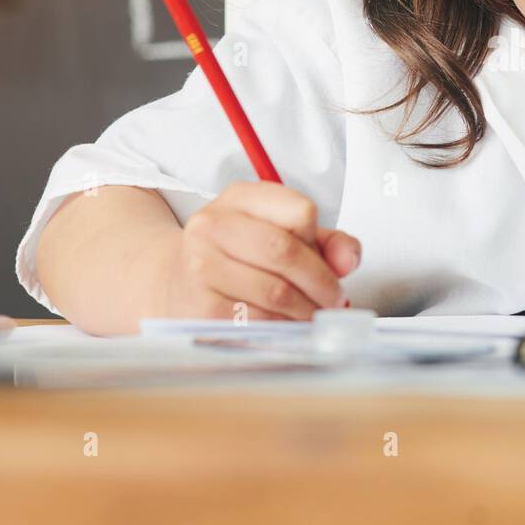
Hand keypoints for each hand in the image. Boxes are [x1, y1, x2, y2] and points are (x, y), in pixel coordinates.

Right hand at [156, 181, 360, 320]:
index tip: (331, 263)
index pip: (300, 210)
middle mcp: (213, 224)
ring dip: (307, 310)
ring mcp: (201, 265)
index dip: (321, 242)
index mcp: (240, 197)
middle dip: (321, 282)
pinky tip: (288, 324)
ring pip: (275, 291)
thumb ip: (327, 242)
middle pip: (285, 251)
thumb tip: (348, 259)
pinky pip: (258, 321)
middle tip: (334, 299)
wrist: (176, 283)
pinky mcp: (200, 306)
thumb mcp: (282, 234)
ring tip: (314, 313)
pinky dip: (284, 327)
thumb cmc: (239, 257)